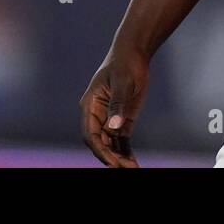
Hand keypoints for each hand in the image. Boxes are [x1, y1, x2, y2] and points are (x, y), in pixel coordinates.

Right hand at [79, 48, 149, 167]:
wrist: (133, 54)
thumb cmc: (125, 64)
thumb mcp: (122, 82)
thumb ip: (118, 104)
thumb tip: (114, 126)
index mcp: (90, 106)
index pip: (90, 134)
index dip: (99, 150)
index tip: (111, 162)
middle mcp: (97, 116)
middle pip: (100, 143)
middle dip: (111, 157)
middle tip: (126, 169)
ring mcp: (109, 119)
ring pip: (110, 144)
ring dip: (119, 158)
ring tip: (132, 169)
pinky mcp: (122, 119)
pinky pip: (121, 140)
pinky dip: (126, 152)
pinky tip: (133, 163)